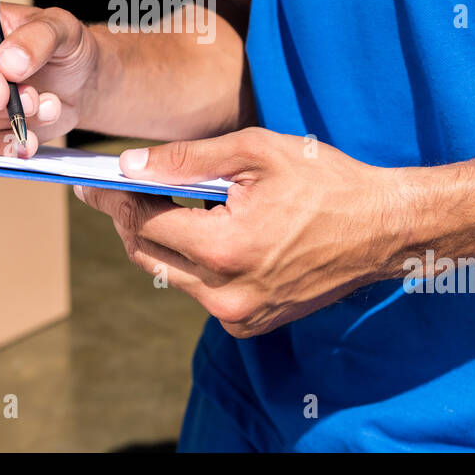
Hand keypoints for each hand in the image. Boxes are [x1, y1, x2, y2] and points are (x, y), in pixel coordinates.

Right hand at [0, 0, 99, 155]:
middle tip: (32, 101)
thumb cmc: (60, 47)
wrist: (73, 83)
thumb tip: (8, 62)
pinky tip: (25, 141)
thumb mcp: (64, 29)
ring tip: (44, 107)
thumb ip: (40, 37)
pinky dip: (0, 146)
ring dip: (4, 123)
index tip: (1, 94)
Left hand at [75, 127, 411, 336]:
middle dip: (130, 218)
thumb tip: (128, 166)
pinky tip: (206, 228)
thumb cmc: (325, 181)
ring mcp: (239, 315)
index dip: (115, 198)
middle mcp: (226, 294)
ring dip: (163, 238)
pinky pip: (201, 290)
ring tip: (168, 199)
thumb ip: (185, 160)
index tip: (92, 182)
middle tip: (120, 187)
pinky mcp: (252, 323)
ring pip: (172, 274)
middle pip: (148, 254)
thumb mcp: (254, 152)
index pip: (144, 224)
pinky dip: (193, 260)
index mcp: (224, 250)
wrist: (382, 229)